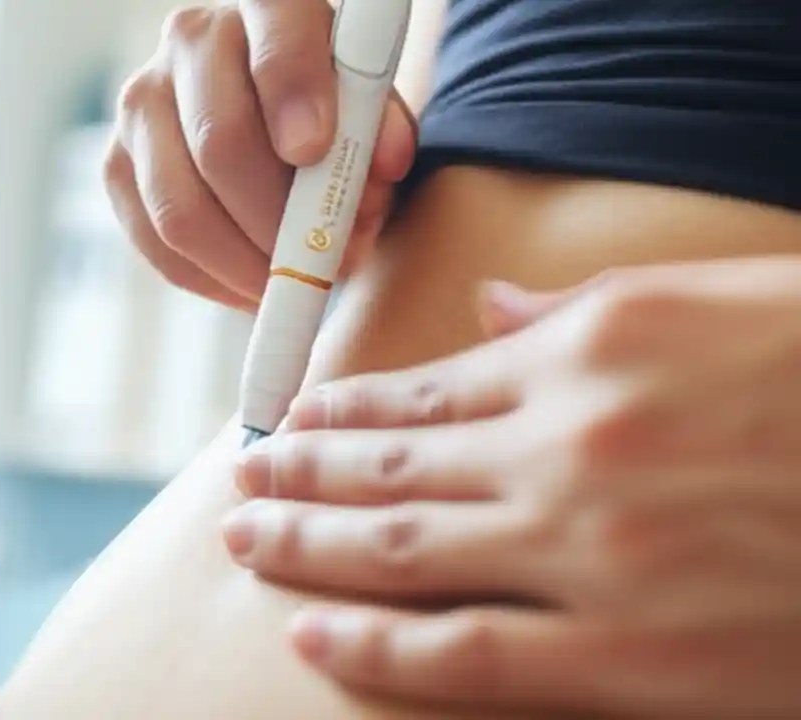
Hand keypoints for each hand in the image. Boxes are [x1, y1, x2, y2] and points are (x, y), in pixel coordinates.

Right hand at [103, 1, 416, 311]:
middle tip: (324, 260)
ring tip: (290, 278)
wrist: (272, 109)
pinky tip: (248, 284)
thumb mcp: (370, 107)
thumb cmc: (331, 107)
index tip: (313, 152)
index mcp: (265, 3)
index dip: (292, 89)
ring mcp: (142, 101)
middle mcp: (190, 39)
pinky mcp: (117, 162)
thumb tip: (372, 180)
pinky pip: (153, 242)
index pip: (275, 29)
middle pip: (220, 140)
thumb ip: (378, 134)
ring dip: (243, 263)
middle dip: (277, 219)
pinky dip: (207, 278)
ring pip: (179, 207)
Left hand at [222, 258, 800, 717]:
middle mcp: (572, 443)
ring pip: (403, 548)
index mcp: (595, 351)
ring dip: (310, 546)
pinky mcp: (628, 657)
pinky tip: (315, 633)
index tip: (295, 421)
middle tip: (243, 482)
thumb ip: (581, 311)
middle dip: (303, 474)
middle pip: (393, 462)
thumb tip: (485, 314)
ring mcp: (590, 551)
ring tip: (247, 542)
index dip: (347, 409)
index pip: (427, 386)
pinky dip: (376, 646)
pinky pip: (465, 654)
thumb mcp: (719, 301)